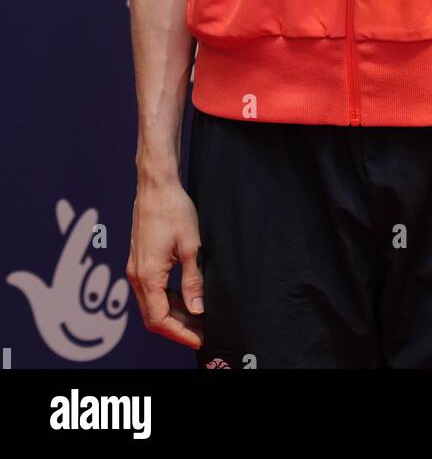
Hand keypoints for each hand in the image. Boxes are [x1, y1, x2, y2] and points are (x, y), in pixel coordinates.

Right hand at [127, 180, 204, 349]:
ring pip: (151, 304)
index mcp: (147, 275)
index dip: (180, 333)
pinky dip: (167, 299)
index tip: (200, 339)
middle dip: (177, 328)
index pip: (160, 319)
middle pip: (153, 316)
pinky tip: (185, 298)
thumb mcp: (191, 246)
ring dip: (173, 314)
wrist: (156, 185)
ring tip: (198, 318)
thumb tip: (197, 309)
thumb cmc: (173, 209)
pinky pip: (151, 290)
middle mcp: (136, 275)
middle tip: (202, 332)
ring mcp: (136, 267)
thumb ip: (193, 281)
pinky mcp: (140, 260)